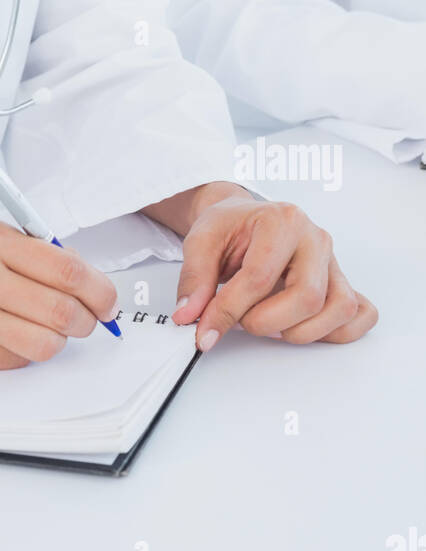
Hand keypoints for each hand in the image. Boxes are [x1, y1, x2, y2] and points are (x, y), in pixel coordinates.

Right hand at [0, 218, 119, 368]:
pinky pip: (15, 360)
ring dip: (61, 342)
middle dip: (88, 321)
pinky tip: (15, 338)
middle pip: (62, 310)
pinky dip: (26, 353)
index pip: (67, 268)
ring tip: (54, 332)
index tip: (108, 301)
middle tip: (89, 321)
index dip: (100, 290)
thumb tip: (84, 281)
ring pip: (45, 343)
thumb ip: (30, 252)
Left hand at [167, 183, 377, 349]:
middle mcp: (316, 238)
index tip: (206, 330)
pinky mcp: (343, 282)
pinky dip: (337, 331)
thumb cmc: (230, 227)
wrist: (246, 218)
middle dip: (267, 322)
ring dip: (300, 331)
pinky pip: (361, 314)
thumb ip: (194, 278)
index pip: (260, 276)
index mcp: (282, 220)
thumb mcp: (201, 241)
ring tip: (269, 321)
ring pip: (337, 309)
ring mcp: (334, 262)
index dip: (229, 310)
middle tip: (242, 320)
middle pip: (307, 297)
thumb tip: (189, 316)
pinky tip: (304, 327)